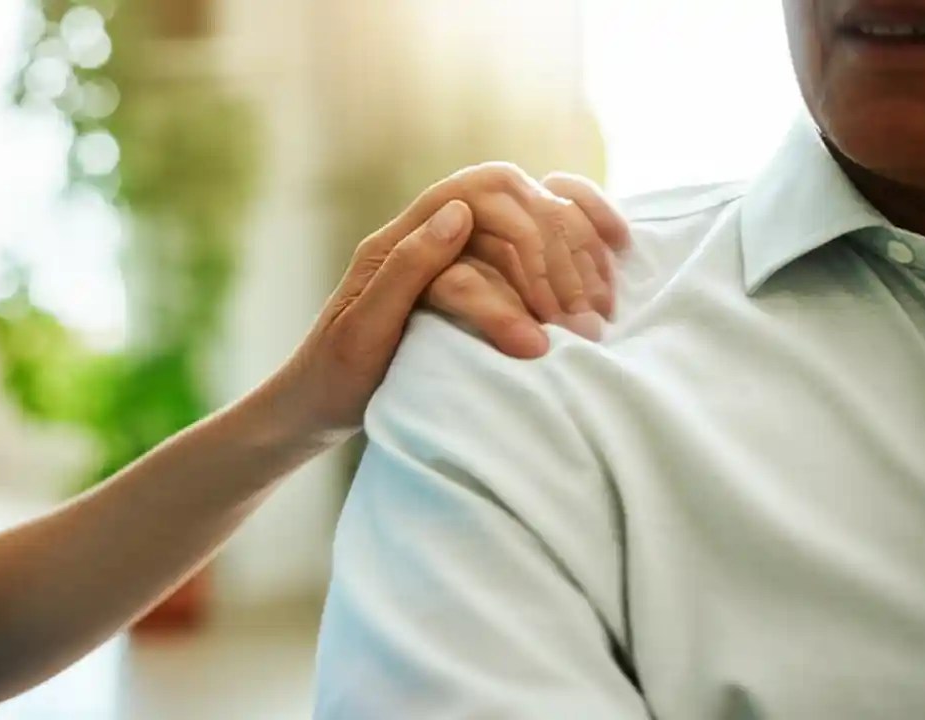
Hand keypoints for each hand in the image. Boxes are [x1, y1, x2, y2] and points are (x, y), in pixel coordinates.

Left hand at [264, 164, 626, 440]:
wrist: (314, 408)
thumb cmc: (335, 378)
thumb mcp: (363, 331)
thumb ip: (407, 270)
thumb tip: (460, 213)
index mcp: (399, 239)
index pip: (478, 193)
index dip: (527, 233)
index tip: (548, 304)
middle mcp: (428, 234)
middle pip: (516, 200)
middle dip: (558, 253)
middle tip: (588, 320)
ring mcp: (454, 253)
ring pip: (532, 220)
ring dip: (574, 257)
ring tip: (603, 314)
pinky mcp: (473, 275)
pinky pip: (532, 244)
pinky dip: (574, 247)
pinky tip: (610, 262)